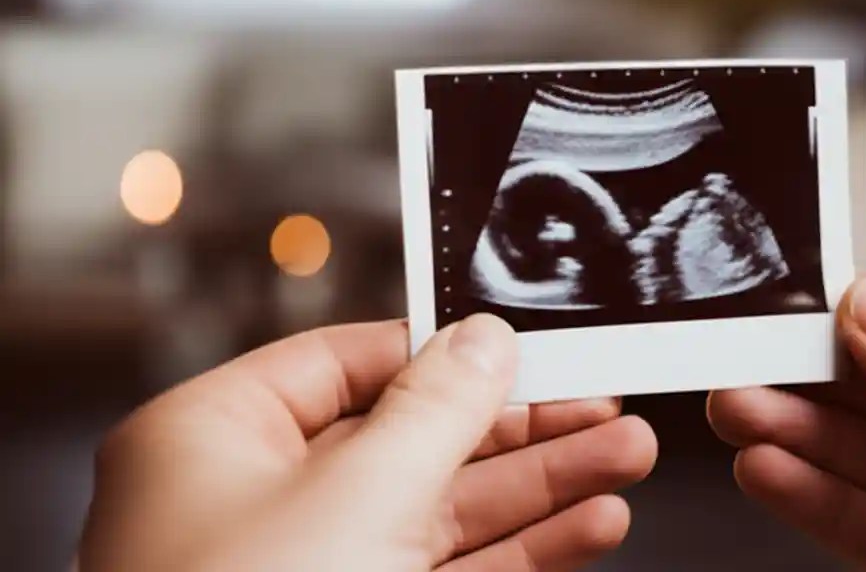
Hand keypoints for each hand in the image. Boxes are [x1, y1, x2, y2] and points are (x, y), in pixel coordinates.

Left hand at [79, 314, 656, 570]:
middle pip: (415, 437)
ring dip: (542, 489)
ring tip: (626, 458)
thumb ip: (435, 409)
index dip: (447, 351)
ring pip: (445, 512)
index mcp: (216, 440)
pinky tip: (589, 527)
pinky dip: (521, 551)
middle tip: (606, 406)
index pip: (348, 362)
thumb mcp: (358, 496)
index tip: (532, 346)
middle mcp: (260, 503)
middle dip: (523, 428)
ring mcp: (314, 569)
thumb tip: (483, 340)